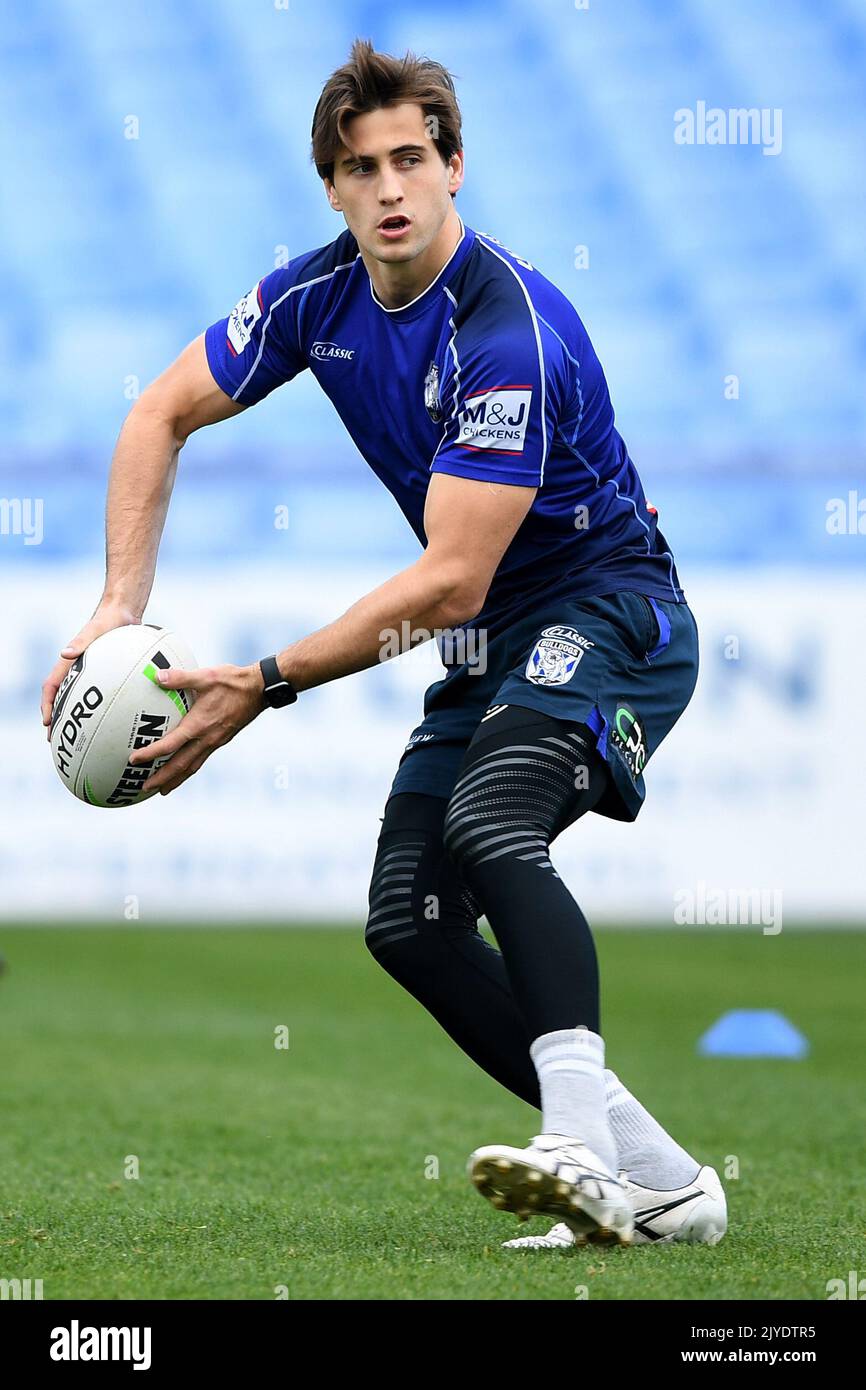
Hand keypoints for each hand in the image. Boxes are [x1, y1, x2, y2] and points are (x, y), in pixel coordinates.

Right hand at [42, 601, 139, 734]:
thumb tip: (65, 654)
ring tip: (79, 737)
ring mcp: (91, 672)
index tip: (47, 722)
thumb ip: (81, 641)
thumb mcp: (95, 630)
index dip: (47, 705)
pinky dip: (98, 708)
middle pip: (61, 698)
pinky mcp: (106, 673)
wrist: (124, 611)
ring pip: (78, 698)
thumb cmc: (109, 619)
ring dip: (74, 716)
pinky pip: (99, 694)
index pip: (51, 686)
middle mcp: (77, 669)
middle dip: (56, 718)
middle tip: (56, 739)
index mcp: (70, 662)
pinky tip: (110, 722)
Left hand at [130, 662, 265, 794]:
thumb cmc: (233, 681)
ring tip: (163, 790)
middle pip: (181, 765)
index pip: (171, 745)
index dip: (151, 754)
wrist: (259, 690)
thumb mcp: (206, 676)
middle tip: (145, 788)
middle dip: (162, 778)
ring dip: (176, 779)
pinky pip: (201, 759)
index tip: (134, 760)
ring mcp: (215, 741)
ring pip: (192, 766)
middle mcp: (207, 738)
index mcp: (199, 725)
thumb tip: (157, 676)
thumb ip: (181, 677)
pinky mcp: (221, 740)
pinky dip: (189, 769)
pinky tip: (183, 769)